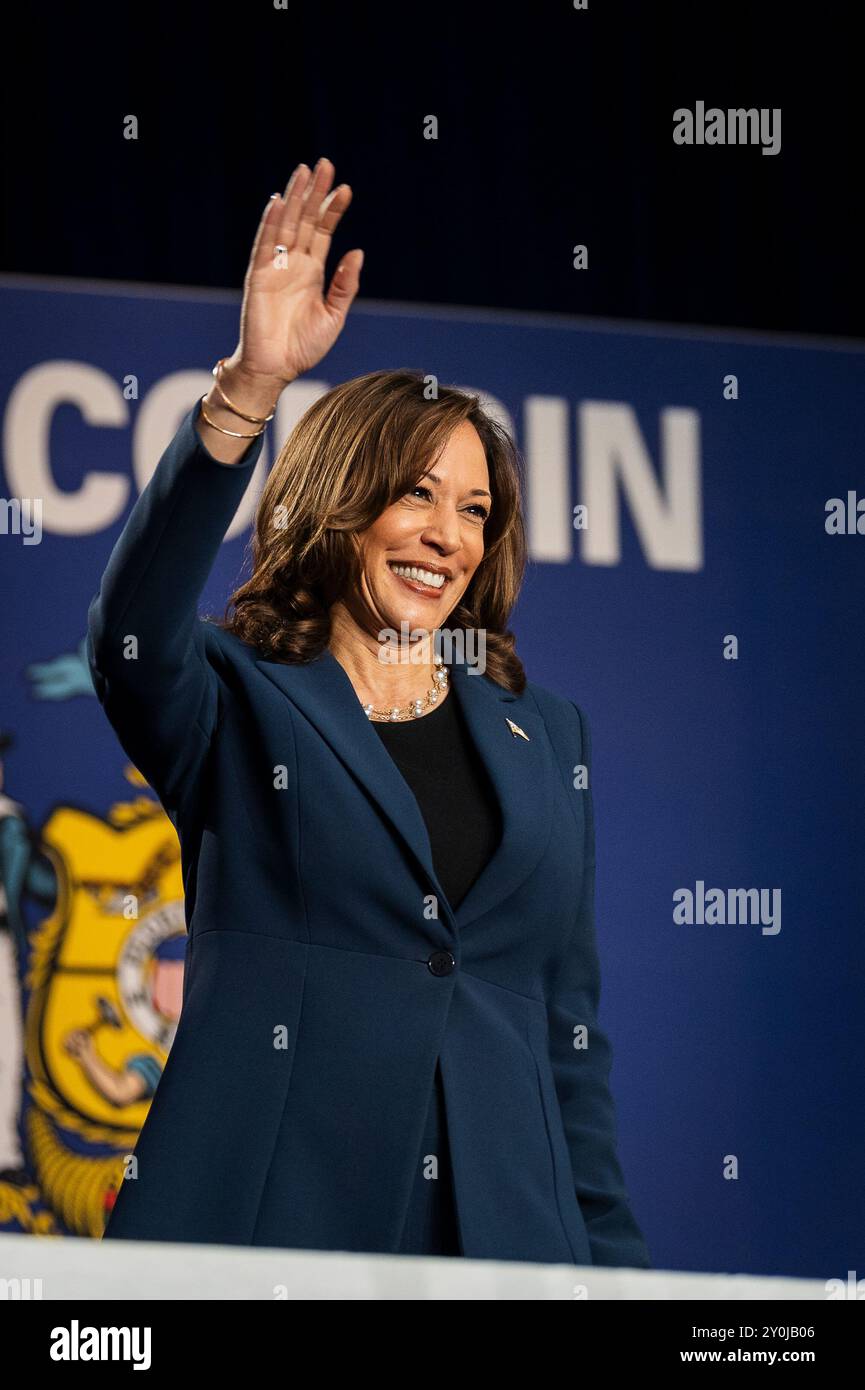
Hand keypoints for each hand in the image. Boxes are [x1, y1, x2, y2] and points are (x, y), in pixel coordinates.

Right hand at [227, 158, 362, 385]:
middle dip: (315, 193)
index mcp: (312, 271)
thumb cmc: (303, 346)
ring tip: (303, 172)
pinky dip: (271, 223)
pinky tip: (279, 202)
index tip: (346, 189)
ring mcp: (274, 267)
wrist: (276, 369)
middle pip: (305, 219)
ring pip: (285, 224)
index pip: (323, 231)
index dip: (333, 210)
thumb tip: (357, 252)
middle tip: (325, 164)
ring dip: (294, 198)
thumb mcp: (333, 316)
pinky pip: (265, 245)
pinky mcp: (258, 276)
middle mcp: (293, 263)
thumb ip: (344, 285)